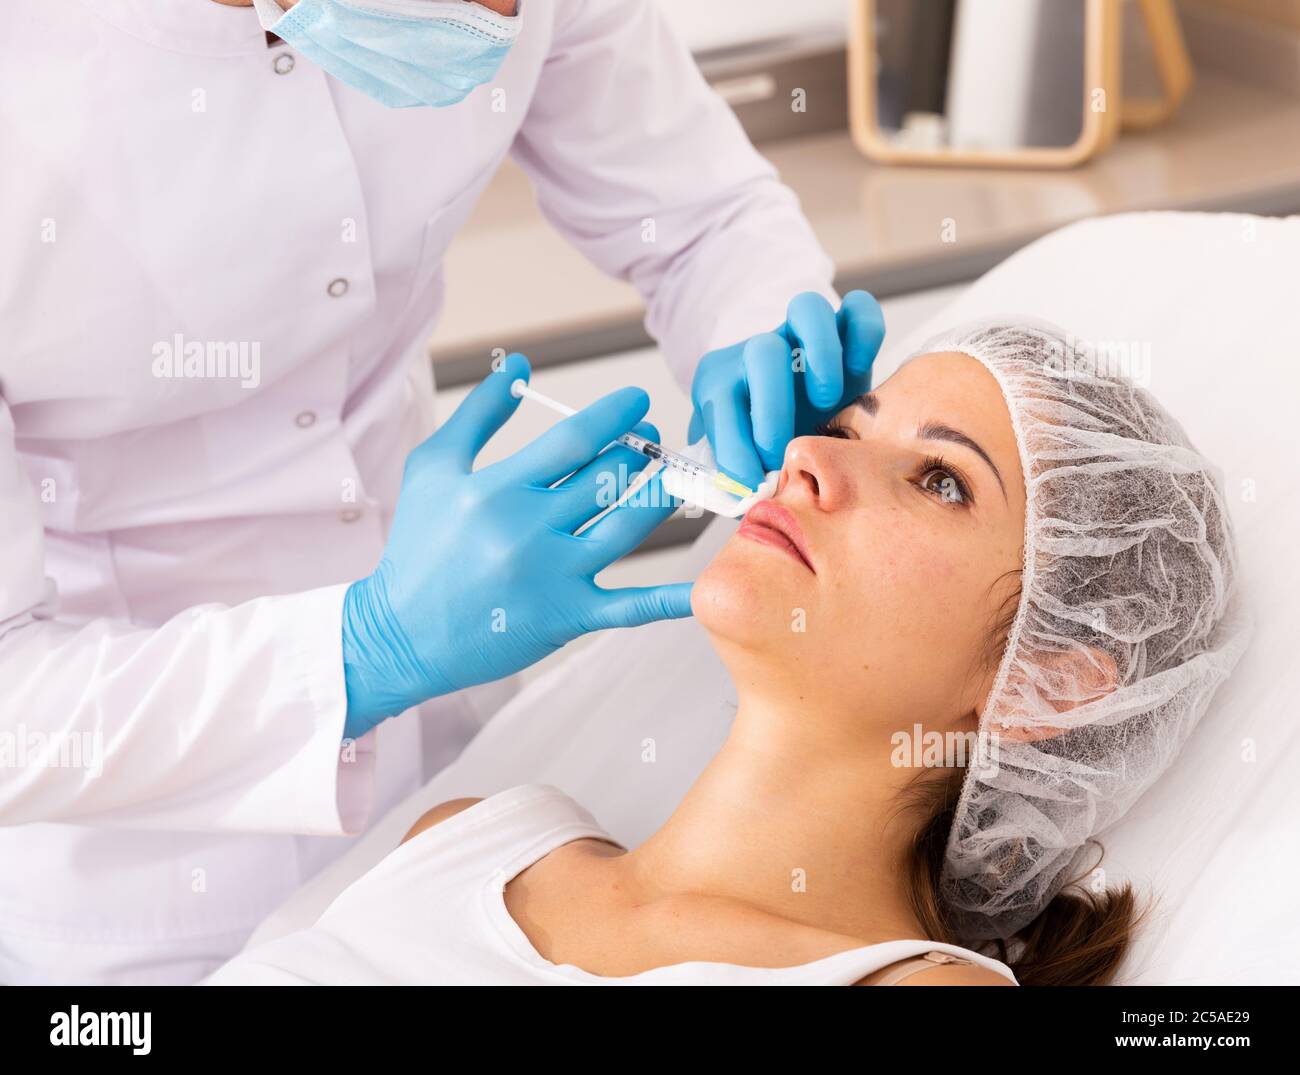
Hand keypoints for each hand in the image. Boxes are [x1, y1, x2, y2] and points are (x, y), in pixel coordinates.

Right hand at [341, 353, 688, 738]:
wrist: (399, 633)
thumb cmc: (418, 545)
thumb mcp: (434, 468)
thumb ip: (479, 414)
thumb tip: (520, 366)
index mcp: (497, 489)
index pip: (574, 439)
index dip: (615, 415)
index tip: (637, 401)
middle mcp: (528, 529)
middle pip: (607, 478)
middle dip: (641, 451)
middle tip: (656, 437)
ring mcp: (552, 575)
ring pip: (627, 526)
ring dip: (663, 495)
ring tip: (678, 475)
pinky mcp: (566, 617)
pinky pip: (628, 605)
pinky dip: (668, 598)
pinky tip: (702, 586)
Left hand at [688, 290, 884, 489]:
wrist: (784, 413)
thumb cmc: (756, 446)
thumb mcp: (730, 461)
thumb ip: (731, 476)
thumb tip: (741, 496)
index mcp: (721, 383)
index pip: (721, 399)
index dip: (734, 445)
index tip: (751, 481)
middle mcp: (759, 353)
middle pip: (763, 351)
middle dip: (774, 405)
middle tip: (787, 445)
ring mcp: (802, 337)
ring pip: (807, 309)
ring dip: (821, 354)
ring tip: (826, 399)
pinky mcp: (844, 333)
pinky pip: (859, 309)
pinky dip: (865, 332)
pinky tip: (859, 369)